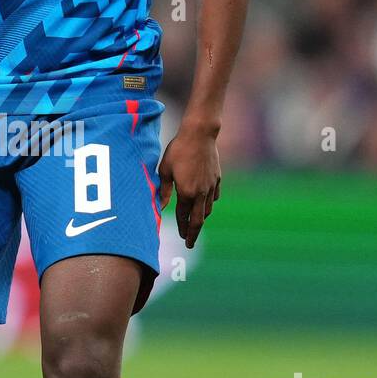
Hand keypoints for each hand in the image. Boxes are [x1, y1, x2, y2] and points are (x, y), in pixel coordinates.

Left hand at [157, 126, 220, 248]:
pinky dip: (210, 203)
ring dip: (201, 219)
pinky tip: (206, 204)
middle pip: (198, 219)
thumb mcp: (165, 170)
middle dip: (193, 233)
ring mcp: (211, 186)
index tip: (182, 239)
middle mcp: (201, 193)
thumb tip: (158, 207)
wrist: (200, 134)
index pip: (183, 216)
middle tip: (190, 243)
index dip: (181, 228)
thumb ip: (163, 190)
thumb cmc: (179, 150)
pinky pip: (214, 197)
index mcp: (187, 192)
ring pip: (208, 209)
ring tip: (196, 224)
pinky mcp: (217, 179)